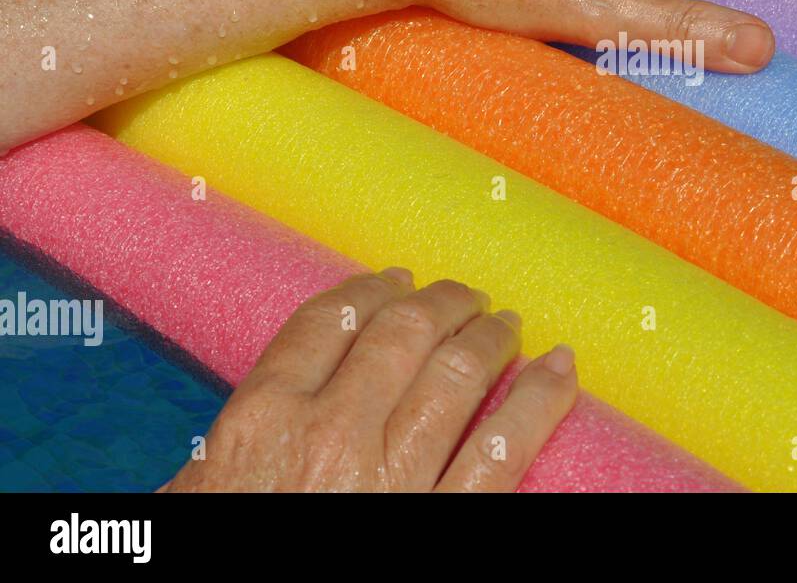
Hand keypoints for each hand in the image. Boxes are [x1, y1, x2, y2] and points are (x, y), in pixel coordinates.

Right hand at [161, 269, 576, 491]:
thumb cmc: (225, 558)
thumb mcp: (197, 496)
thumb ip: (229, 445)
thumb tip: (261, 410)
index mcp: (262, 423)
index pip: (325, 325)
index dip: (368, 292)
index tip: (394, 280)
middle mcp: (333, 437)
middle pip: (400, 336)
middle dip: (440, 303)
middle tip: (463, 296)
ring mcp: (396, 479)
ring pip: (458, 376)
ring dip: (492, 338)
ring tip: (506, 324)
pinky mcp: (450, 523)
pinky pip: (506, 447)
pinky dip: (541, 399)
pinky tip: (560, 371)